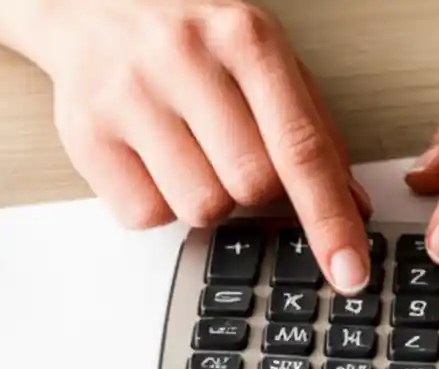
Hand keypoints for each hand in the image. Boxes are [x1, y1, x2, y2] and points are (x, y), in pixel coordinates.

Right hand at [29, 0, 372, 292]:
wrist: (88, 4)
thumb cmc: (189, 36)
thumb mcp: (261, 58)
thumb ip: (311, 128)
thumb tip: (352, 206)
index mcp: (244, 38)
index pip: (300, 147)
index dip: (330, 219)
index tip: (350, 272)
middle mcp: (184, 60)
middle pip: (251, 186)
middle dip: (255, 192)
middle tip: (233, 152)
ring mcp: (129, 96)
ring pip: (200, 209)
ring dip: (207, 200)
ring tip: (189, 151)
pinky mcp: (86, 135)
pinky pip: (146, 216)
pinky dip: (160, 204)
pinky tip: (154, 160)